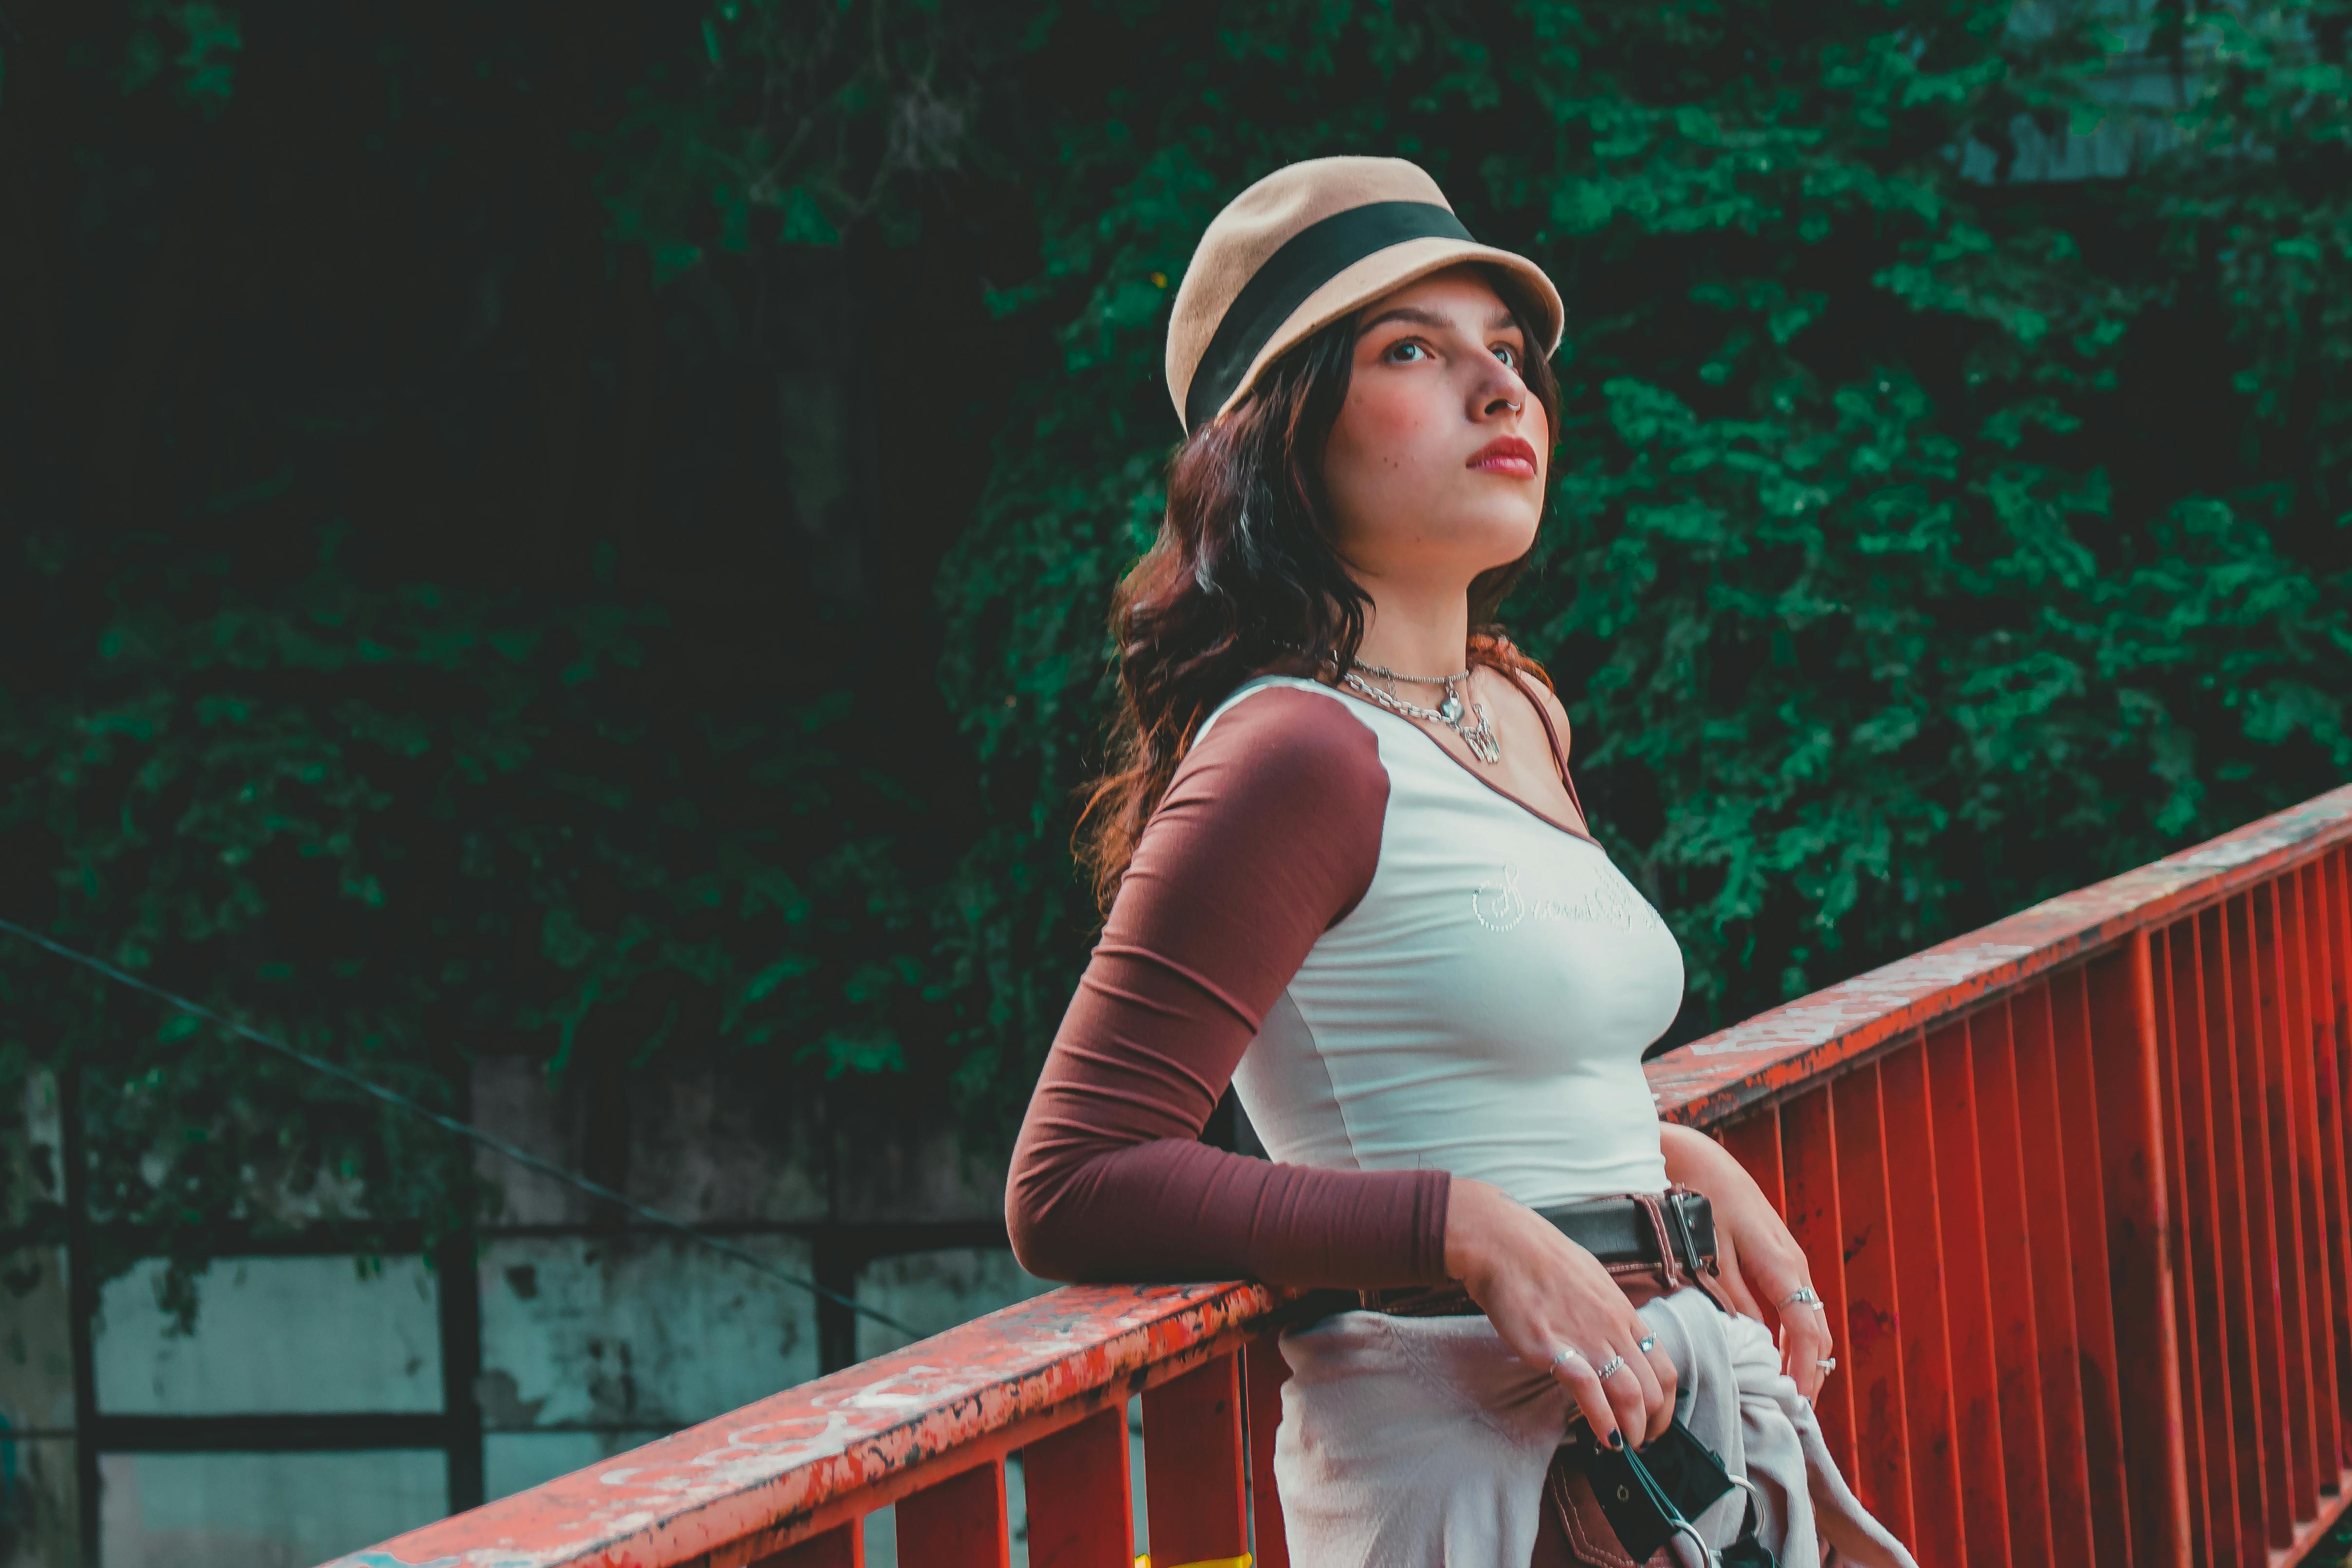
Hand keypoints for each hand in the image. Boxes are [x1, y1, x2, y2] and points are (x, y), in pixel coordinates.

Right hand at [1444, 1177, 1678, 1447]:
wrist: (1503, 1244)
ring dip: (1633, 1428)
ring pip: (1631, 1393)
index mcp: (1623, 1313)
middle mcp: (1613, 1329)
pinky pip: (1590, 1392)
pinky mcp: (1555, 1349)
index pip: (1663, 1366)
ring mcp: (1586, 1339)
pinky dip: (1602, 1420)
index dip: (1665, 1402)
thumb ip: (1605, 1312)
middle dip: (1653, 1423)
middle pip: (1654, 1387)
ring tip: (1624, 1444)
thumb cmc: (1541, 1259)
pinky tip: (1604, 1437)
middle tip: (1641, 1440)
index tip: (1654, 1419)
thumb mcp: (1589, 1280)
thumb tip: (1610, 1335)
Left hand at [1658, 1125, 1835, 1400]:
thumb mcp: (1711, 1255)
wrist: (1704, 1160)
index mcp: (1781, 1266)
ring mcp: (1792, 1262)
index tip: (1796, 1402)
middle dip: (1811, 1371)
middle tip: (1795, 1410)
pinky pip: (1800, 1306)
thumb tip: (1750, 1340)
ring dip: (1806, 1356)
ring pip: (1812, 1320)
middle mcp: (1795, 1266)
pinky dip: (1797, 1336)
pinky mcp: (1782, 1260)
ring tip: (1791, 1391)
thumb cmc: (1702, 1204)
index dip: (1803, 1369)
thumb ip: (1733, 1298)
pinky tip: (1779, 1355)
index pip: (1805, 1331)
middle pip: (1817, 1331)